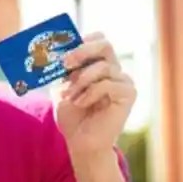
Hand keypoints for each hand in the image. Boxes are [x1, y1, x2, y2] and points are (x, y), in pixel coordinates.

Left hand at [54, 33, 136, 159]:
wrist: (81, 142)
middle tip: (65, 63)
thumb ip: (63, 70)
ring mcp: (123, 81)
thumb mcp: (62, 87)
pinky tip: (81, 103)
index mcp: (99, 65)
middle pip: (105, 45)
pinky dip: (90, 93)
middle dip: (81, 51)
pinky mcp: (128, 94)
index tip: (62, 50)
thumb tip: (54, 52)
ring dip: (80, 81)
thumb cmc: (72, 116)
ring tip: (71, 97)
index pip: (98, 39)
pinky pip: (107, 84)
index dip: (81, 41)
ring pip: (103, 67)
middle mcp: (114, 70)